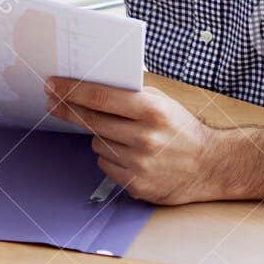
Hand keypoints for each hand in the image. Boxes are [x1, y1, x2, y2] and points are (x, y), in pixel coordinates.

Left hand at [45, 77, 227, 204]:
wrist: (210, 165)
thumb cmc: (183, 129)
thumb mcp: (163, 101)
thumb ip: (132, 92)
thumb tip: (95, 79)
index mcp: (152, 110)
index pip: (100, 97)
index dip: (71, 90)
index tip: (52, 85)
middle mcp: (145, 137)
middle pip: (91, 121)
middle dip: (69, 110)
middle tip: (53, 101)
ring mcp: (140, 164)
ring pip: (97, 143)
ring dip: (101, 136)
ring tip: (122, 134)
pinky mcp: (136, 184)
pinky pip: (105, 165)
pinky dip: (110, 157)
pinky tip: (129, 154)